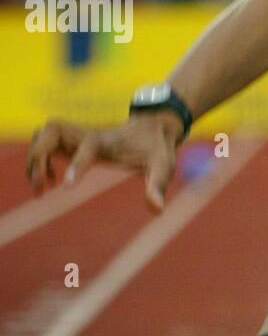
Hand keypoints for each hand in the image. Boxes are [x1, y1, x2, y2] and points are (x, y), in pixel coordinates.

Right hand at [25, 112, 182, 212]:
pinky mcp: (74, 140)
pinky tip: (53, 180)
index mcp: (110, 142)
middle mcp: (89, 134)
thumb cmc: (157, 148)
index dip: (76, 164)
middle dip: (39, 157)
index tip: (65, 187)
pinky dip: (39, 160)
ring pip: (43, 135)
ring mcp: (79, 135)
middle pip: (52, 131)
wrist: (153, 125)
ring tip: (42, 188)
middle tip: (43, 188)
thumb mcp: (164, 167)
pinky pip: (45, 142)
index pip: (88, 147)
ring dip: (35, 160)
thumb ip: (158, 186)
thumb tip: (156, 210)